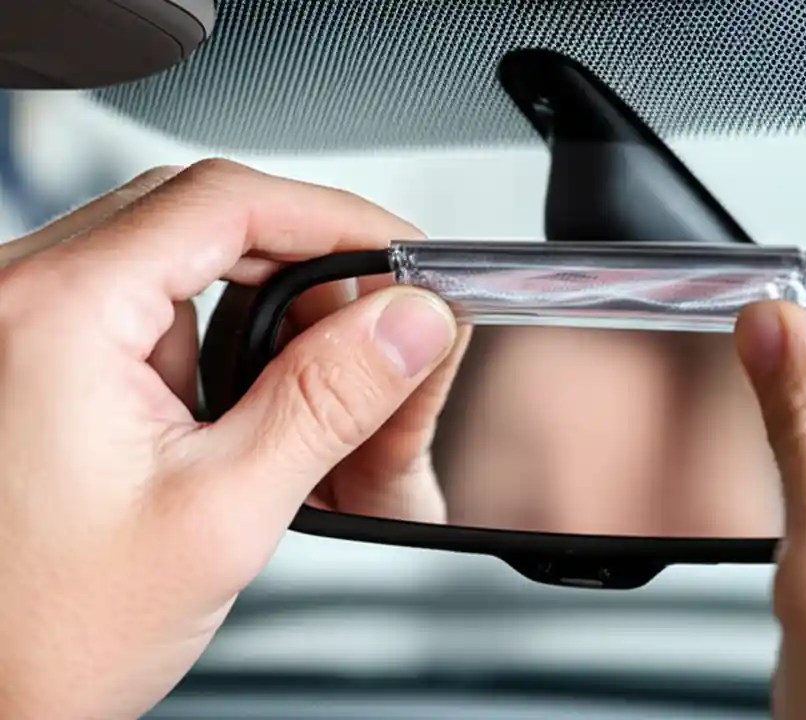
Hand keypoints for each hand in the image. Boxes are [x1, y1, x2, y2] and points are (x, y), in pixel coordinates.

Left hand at [0, 160, 459, 717]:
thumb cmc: (45, 629)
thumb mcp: (223, 512)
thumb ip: (329, 401)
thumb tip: (409, 323)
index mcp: (56, 314)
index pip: (225, 201)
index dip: (335, 215)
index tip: (401, 250)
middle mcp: (18, 297)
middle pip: (198, 213)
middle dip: (304, 258)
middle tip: (377, 315)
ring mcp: (16, 323)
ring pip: (170, 252)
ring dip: (255, 297)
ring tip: (309, 374)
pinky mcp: (28, 354)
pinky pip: (136, 299)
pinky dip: (206, 328)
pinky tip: (237, 397)